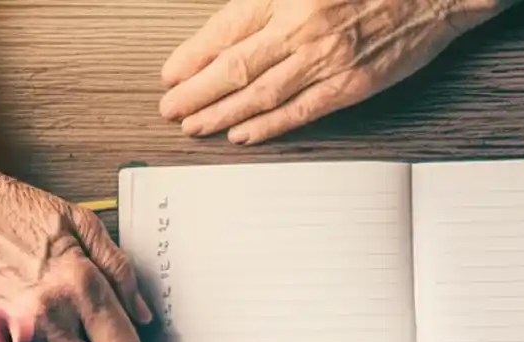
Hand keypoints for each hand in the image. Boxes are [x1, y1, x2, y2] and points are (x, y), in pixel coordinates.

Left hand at [160, 0, 508, 143]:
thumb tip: (230, 28)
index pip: (226, 27)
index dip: (193, 55)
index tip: (171, 73)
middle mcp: (303, 25)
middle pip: (234, 66)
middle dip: (195, 92)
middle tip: (170, 108)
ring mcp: (327, 58)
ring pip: (260, 93)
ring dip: (221, 112)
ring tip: (195, 125)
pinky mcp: (353, 83)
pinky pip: (301, 111)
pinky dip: (267, 125)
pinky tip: (242, 134)